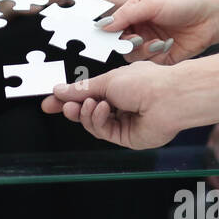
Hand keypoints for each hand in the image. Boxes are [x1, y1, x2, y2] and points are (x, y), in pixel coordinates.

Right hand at [41, 62, 181, 148]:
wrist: (168, 97)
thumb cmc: (145, 82)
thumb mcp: (105, 80)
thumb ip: (80, 89)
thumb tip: (59, 91)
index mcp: (118, 87)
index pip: (87, 95)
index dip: (68, 99)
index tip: (50, 102)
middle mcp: (121, 105)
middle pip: (87, 112)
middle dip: (73, 109)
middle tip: (60, 107)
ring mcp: (124, 123)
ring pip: (93, 123)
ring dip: (86, 113)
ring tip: (89, 103)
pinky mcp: (127, 138)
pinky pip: (104, 132)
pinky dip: (98, 120)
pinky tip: (102, 109)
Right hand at [99, 0, 218, 63]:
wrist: (211, 18)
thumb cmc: (184, 2)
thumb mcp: (152, 2)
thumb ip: (126, 12)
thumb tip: (104, 24)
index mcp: (134, 11)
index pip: (112, 21)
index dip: (108, 27)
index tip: (107, 31)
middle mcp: (139, 27)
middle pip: (117, 40)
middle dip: (123, 41)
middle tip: (134, 38)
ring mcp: (147, 42)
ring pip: (129, 53)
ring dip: (138, 49)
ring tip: (153, 41)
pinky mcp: (158, 57)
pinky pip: (145, 62)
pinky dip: (152, 54)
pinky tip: (166, 44)